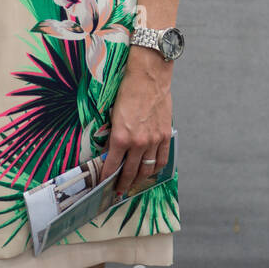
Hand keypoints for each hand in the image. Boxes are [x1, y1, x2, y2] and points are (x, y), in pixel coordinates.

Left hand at [100, 55, 173, 196]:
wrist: (148, 75)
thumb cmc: (127, 89)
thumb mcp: (113, 113)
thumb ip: (112, 134)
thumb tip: (109, 151)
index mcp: (121, 137)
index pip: (112, 166)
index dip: (107, 178)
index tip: (103, 186)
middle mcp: (138, 143)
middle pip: (130, 172)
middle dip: (123, 184)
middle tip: (118, 192)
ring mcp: (154, 141)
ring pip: (147, 169)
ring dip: (139, 180)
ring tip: (133, 184)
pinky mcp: (165, 135)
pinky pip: (162, 159)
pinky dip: (156, 169)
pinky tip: (150, 172)